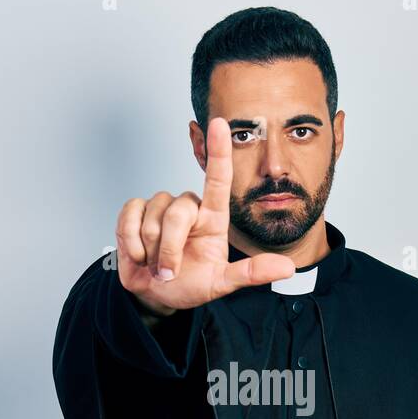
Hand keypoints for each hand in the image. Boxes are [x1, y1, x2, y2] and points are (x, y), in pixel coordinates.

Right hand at [114, 116, 294, 316]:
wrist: (156, 294)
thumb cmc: (191, 284)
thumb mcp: (222, 283)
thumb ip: (252, 273)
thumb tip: (288, 267)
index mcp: (212, 218)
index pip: (217, 179)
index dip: (219, 151)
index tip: (220, 124)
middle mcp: (187, 207)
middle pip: (177, 212)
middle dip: (170, 247)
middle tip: (169, 271)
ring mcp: (159, 208)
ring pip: (153, 217)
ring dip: (152, 250)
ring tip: (156, 263)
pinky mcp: (134, 212)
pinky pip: (129, 217)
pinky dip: (131, 242)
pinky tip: (138, 255)